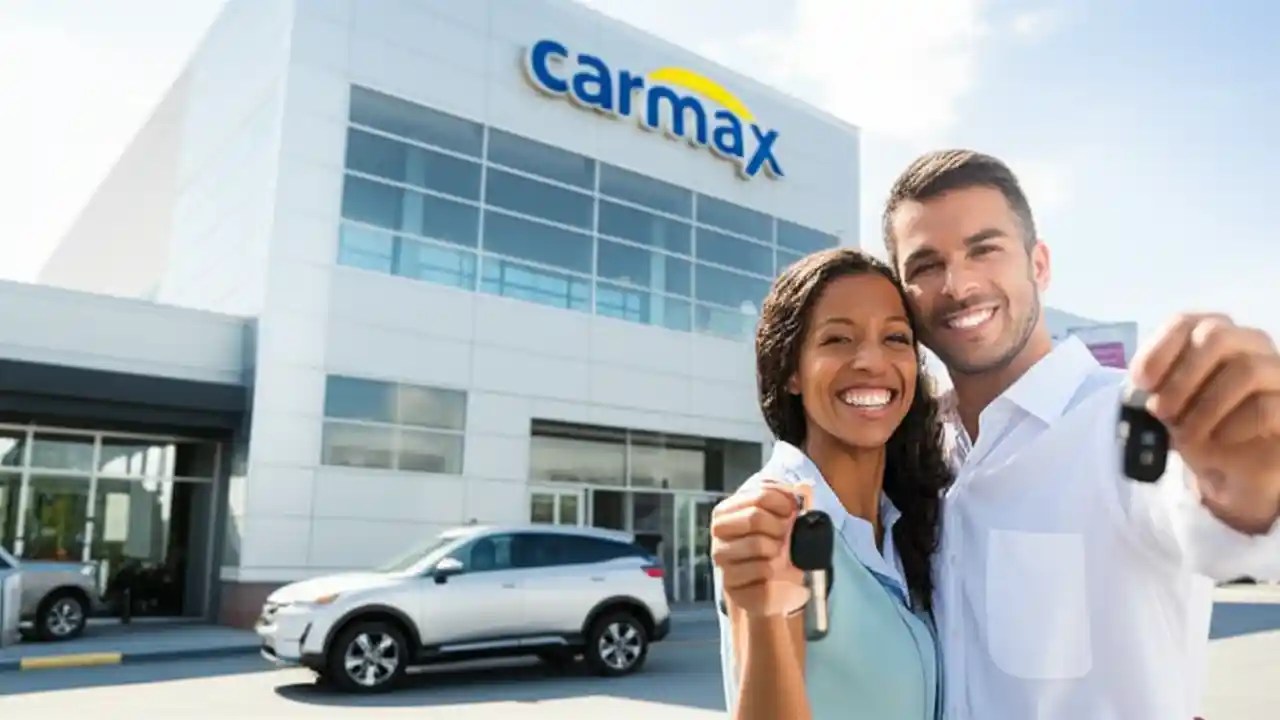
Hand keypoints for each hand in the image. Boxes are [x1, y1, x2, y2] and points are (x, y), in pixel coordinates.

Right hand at [711, 482, 809, 617]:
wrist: (766, 585)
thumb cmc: (770, 546)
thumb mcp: (776, 519)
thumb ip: (784, 501)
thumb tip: (802, 489)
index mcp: (726, 510)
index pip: (759, 495)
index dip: (782, 502)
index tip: (791, 510)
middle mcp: (719, 532)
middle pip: (754, 517)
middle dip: (778, 527)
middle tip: (784, 535)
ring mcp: (721, 557)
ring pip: (757, 544)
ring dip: (775, 550)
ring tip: (777, 555)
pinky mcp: (730, 582)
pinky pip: (760, 570)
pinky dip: (773, 571)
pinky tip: (771, 572)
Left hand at [1130, 313, 1279, 533]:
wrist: (1229, 464)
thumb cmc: (1196, 424)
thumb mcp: (1166, 403)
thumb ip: (1155, 386)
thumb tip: (1142, 386)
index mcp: (1211, 334)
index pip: (1184, 322)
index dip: (1159, 351)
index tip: (1143, 383)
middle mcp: (1248, 342)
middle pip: (1216, 335)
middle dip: (1182, 378)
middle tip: (1163, 412)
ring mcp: (1276, 371)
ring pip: (1246, 369)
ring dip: (1206, 407)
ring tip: (1187, 434)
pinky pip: (1267, 406)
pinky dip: (1235, 426)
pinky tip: (1219, 439)